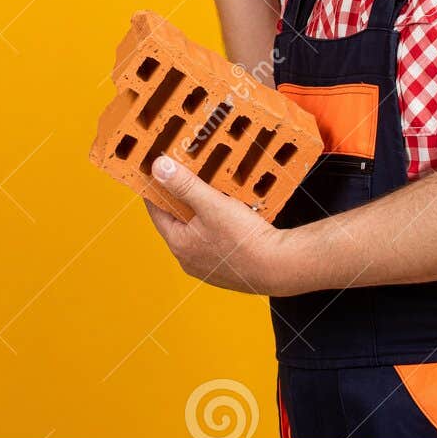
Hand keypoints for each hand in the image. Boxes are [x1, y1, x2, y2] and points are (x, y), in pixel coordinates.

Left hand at [143, 155, 291, 294]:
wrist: (281, 267)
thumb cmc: (246, 241)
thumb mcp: (212, 204)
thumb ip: (184, 185)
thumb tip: (158, 169)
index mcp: (180, 245)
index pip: (156, 212)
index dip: (156, 190)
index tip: (155, 173)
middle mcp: (189, 260)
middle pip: (177, 222)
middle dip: (181, 199)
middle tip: (185, 178)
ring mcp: (208, 267)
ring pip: (197, 232)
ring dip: (201, 212)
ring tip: (210, 192)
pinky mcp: (226, 268)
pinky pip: (214, 241)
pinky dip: (216, 226)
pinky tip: (229, 214)